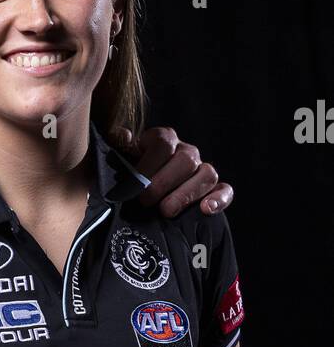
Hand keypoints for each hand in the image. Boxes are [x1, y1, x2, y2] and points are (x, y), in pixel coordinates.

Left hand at [111, 125, 233, 217]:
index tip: (134, 185)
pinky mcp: (214, 189)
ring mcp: (202, 169)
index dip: (148, 164)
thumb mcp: (120, 159)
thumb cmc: (129, 174)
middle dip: (163, 183)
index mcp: (164, 139)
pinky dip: (219, 199)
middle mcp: (186, 151)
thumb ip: (120, 148)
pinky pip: (225, 190)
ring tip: (166, 211)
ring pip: (207, 174)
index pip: (163, 143)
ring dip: (186, 194)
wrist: (142, 191)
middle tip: (144, 201)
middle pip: (186, 160)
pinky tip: (206, 209)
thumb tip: (123, 135)